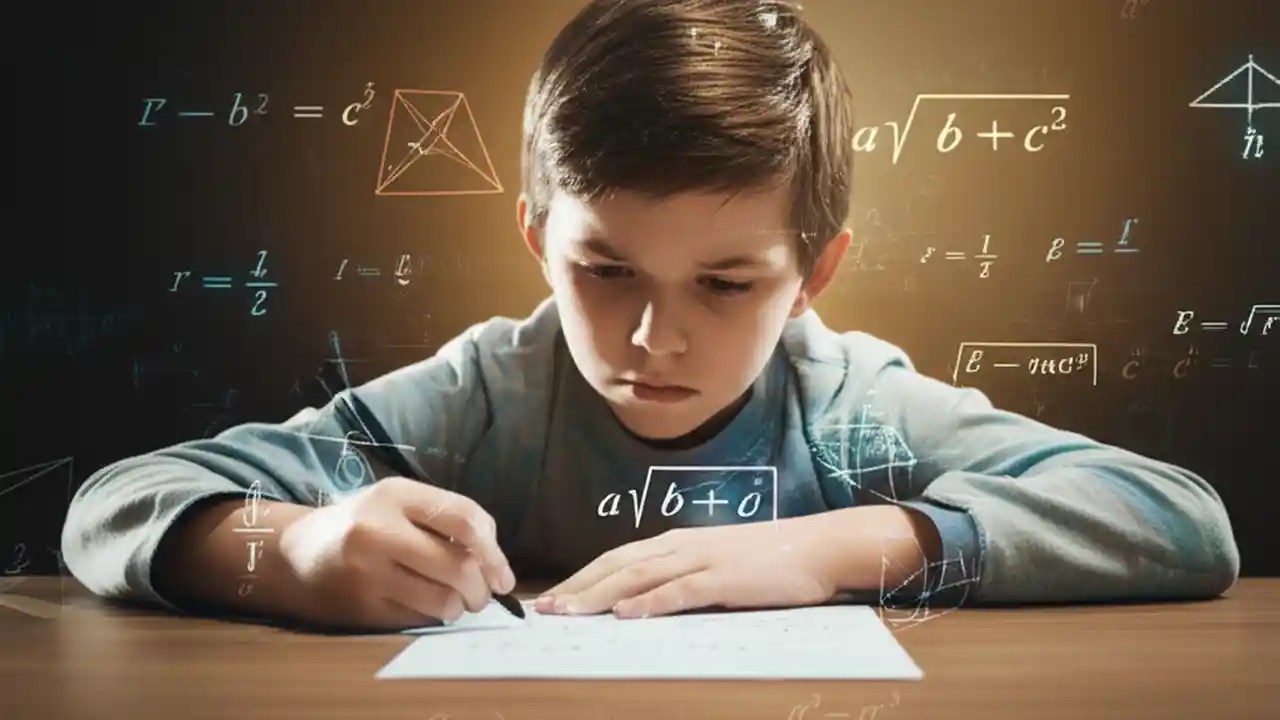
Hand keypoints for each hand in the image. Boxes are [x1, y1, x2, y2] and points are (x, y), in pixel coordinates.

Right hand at [276, 476, 515, 629]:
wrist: (297, 554)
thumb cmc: (363, 526)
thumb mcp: (399, 504)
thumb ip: (446, 519)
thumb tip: (495, 559)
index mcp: (395, 494)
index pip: (464, 519)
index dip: (494, 552)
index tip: (503, 575)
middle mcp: (379, 530)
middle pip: (458, 566)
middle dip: (482, 589)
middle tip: (483, 596)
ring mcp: (367, 572)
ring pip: (442, 600)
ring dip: (459, 607)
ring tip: (455, 603)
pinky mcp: (360, 607)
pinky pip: (417, 619)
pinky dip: (432, 618)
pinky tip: (424, 607)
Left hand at [534, 516, 840, 618]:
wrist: (818, 545)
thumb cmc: (770, 559)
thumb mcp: (717, 563)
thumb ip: (683, 576)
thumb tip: (647, 600)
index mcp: (677, 542)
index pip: (617, 559)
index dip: (582, 577)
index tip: (554, 597)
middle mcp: (681, 546)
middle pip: (617, 565)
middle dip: (577, 587)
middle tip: (545, 608)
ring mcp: (702, 560)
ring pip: (638, 576)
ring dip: (599, 594)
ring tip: (569, 611)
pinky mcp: (724, 579)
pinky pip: (680, 591)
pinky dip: (649, 602)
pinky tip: (626, 615)